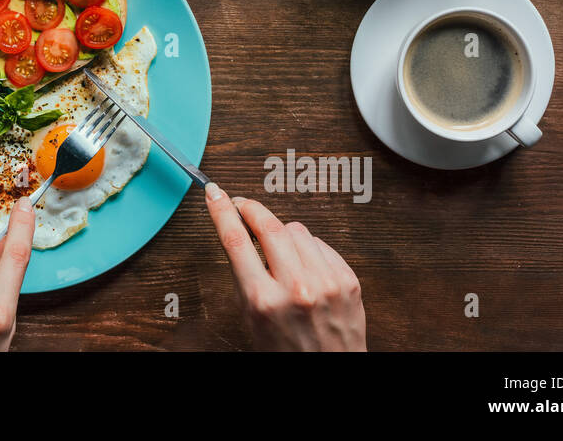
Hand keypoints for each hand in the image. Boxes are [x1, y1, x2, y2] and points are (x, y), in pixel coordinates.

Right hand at [205, 185, 365, 350]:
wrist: (329, 369)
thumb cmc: (285, 348)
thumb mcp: (251, 315)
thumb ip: (244, 273)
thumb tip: (236, 228)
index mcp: (264, 300)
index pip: (236, 240)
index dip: (222, 210)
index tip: (215, 193)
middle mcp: (296, 289)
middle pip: (268, 225)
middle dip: (252, 209)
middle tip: (243, 206)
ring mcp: (326, 283)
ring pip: (297, 230)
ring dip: (282, 234)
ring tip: (280, 253)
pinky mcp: (347, 280)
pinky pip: (320, 244)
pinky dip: (308, 248)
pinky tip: (304, 265)